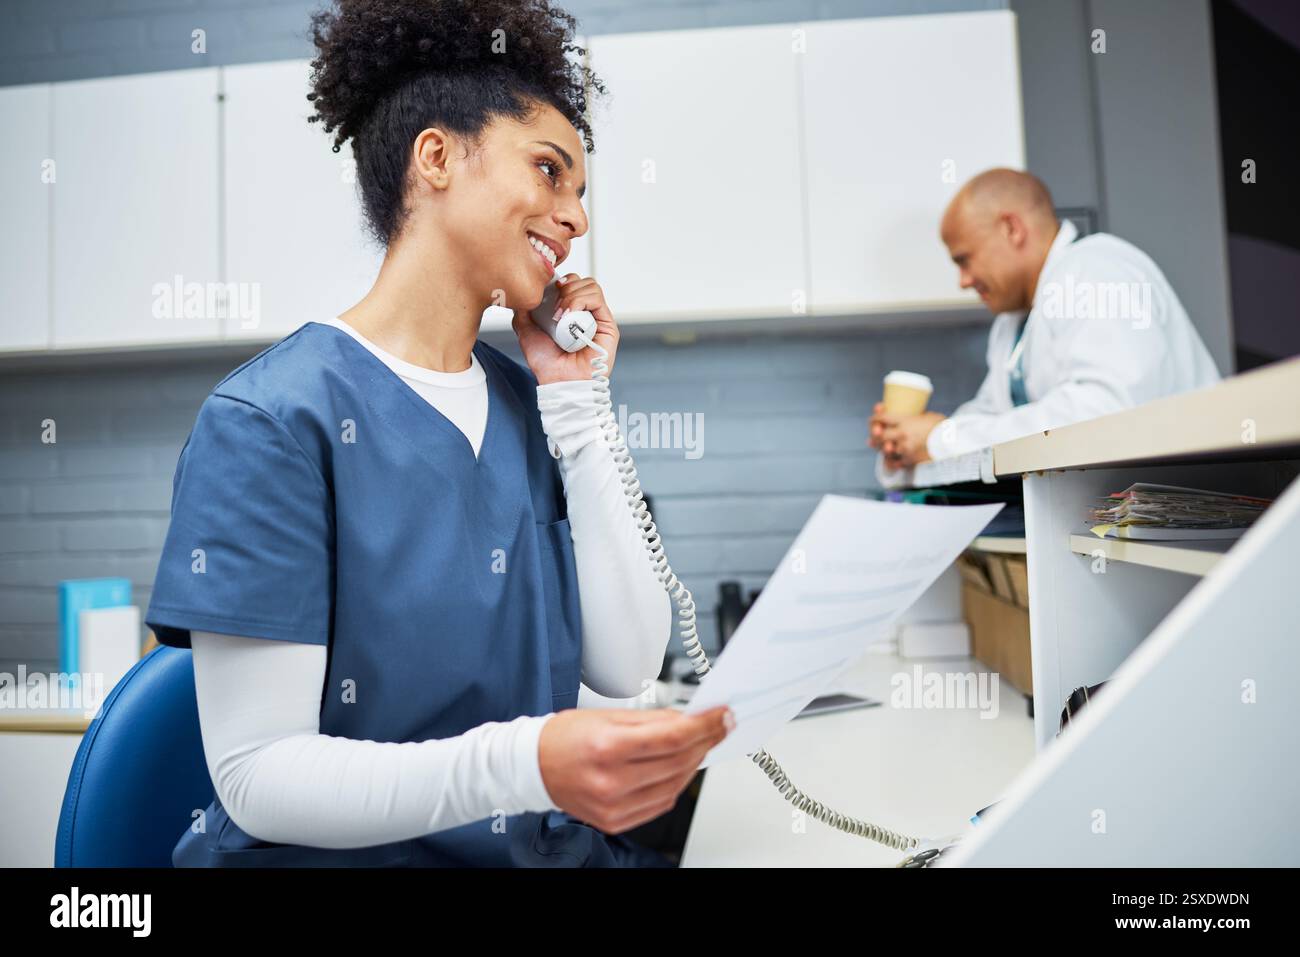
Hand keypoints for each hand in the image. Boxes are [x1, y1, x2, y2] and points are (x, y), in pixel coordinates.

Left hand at [512, 274, 619, 384]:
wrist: (559, 382)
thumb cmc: (547, 364)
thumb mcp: (527, 332)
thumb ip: (524, 313)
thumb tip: (523, 295)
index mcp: (570, 313)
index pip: (570, 284)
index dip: (560, 282)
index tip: (548, 291)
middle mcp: (585, 314)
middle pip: (581, 281)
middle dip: (565, 287)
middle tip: (554, 308)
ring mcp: (597, 318)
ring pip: (590, 286)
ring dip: (571, 295)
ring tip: (561, 316)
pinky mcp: (607, 325)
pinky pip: (597, 298)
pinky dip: (580, 301)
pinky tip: (569, 316)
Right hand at [538, 705, 733, 833]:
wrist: (534, 767)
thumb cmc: (565, 738)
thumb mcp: (607, 715)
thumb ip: (652, 718)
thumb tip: (688, 719)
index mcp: (608, 747)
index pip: (673, 737)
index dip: (705, 725)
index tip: (722, 715)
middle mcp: (611, 781)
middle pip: (679, 761)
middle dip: (706, 741)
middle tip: (719, 725)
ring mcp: (614, 806)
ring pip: (675, 784)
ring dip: (695, 762)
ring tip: (701, 744)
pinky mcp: (616, 821)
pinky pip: (661, 804)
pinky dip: (677, 784)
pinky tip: (681, 767)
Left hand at [870, 405, 945, 467]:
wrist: (952, 442)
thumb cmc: (942, 427)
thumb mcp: (927, 415)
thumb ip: (914, 417)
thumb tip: (911, 418)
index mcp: (905, 421)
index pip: (882, 418)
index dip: (875, 418)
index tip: (874, 419)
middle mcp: (902, 435)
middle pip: (879, 435)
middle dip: (874, 434)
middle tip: (874, 435)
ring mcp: (904, 449)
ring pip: (884, 450)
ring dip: (882, 448)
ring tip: (882, 446)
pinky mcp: (909, 460)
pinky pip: (893, 463)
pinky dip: (889, 461)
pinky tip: (889, 459)